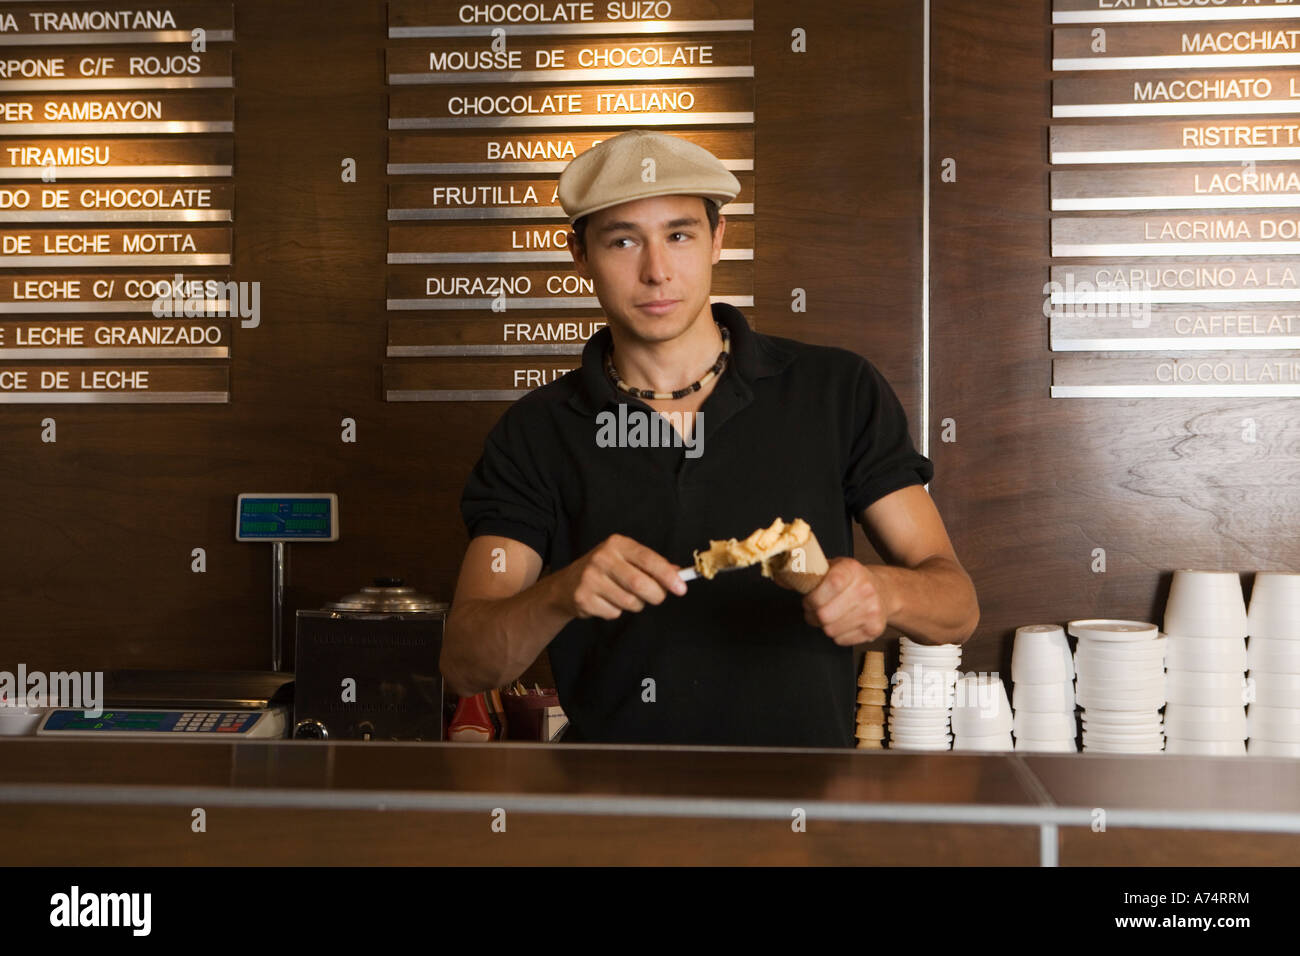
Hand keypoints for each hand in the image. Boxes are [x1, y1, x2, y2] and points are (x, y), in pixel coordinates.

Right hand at [556, 533, 686, 620]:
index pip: (648, 559)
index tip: (681, 588)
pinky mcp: (583, 598)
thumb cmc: (605, 570)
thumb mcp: (626, 559)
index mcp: (617, 544)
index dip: (667, 575)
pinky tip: (607, 602)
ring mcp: (590, 578)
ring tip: (624, 596)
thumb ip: (651, 565)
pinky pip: (615, 613)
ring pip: (630, 601)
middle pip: (640, 583)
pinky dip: (617, 612)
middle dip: (655, 595)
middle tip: (656, 597)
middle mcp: (602, 558)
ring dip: (635, 604)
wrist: (566, 585)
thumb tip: (678, 572)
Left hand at [801, 557, 894, 644]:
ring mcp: (872, 610)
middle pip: (825, 614)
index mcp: (852, 569)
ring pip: (830, 629)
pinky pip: (841, 640)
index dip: (813, 597)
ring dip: (823, 625)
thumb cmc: (850, 580)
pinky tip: (841, 622)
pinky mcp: (874, 629)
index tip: (808, 598)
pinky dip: (836, 634)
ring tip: (827, 615)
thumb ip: (806, 573)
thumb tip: (778, 578)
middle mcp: (866, 589)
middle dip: (812, 614)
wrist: (884, 591)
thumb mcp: (832, 568)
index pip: (831, 584)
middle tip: (813, 609)